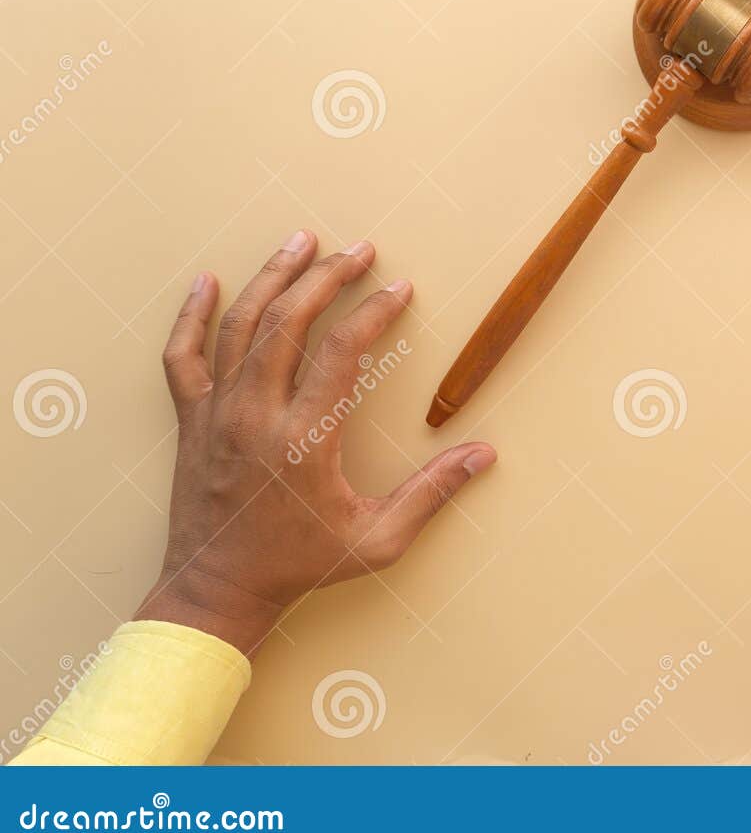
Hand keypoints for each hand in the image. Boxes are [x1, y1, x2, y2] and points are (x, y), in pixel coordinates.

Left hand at [135, 230, 495, 656]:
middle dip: (327, 278)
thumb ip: (432, 493)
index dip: (374, 312)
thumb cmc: (299, 567)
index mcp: (303, 440)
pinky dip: (192, 315)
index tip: (400, 289)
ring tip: (302, 242)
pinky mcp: (191, 420)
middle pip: (287, 323)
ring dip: (272, 278)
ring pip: (239, 327)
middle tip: (359, 250)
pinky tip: (208, 282)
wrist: (217, 590)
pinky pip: (183, 356)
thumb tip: (485, 455)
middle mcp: (254, 416)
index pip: (341, 353)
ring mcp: (217, 414)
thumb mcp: (377, 539)